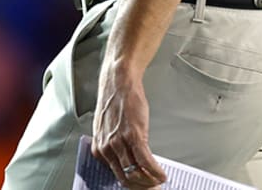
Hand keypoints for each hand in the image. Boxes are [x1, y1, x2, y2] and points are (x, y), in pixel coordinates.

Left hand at [91, 65, 167, 187]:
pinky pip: (146, 161)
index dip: (132, 184)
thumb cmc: (115, 101)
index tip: (142, 186)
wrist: (118, 82)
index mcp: (99, 149)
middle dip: (142, 187)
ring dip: (151, 182)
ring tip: (159, 181)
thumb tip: (128, 160)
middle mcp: (107, 148)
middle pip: (126, 178)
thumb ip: (113, 145)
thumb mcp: (107, 128)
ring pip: (136, 173)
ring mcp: (120, 143)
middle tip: (153, 188)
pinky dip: (156, 172)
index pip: (116, 176)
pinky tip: (162, 174)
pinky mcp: (134, 135)